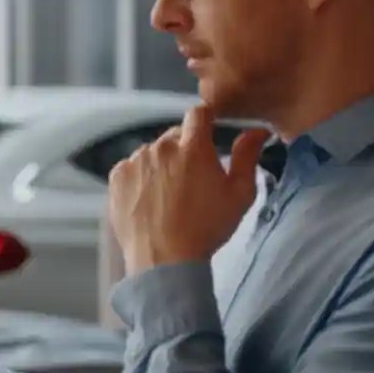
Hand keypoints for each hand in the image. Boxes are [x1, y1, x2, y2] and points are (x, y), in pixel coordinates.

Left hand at [108, 105, 271, 274]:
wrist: (164, 259)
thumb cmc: (206, 227)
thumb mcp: (239, 194)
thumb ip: (247, 157)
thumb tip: (256, 130)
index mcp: (193, 146)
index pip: (198, 113)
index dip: (205, 119)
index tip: (209, 131)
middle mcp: (160, 146)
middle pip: (174, 135)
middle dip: (184, 148)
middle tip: (191, 177)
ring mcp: (135, 161)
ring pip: (152, 152)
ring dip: (161, 163)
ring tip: (168, 193)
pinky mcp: (117, 177)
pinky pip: (131, 167)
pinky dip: (140, 177)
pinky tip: (149, 199)